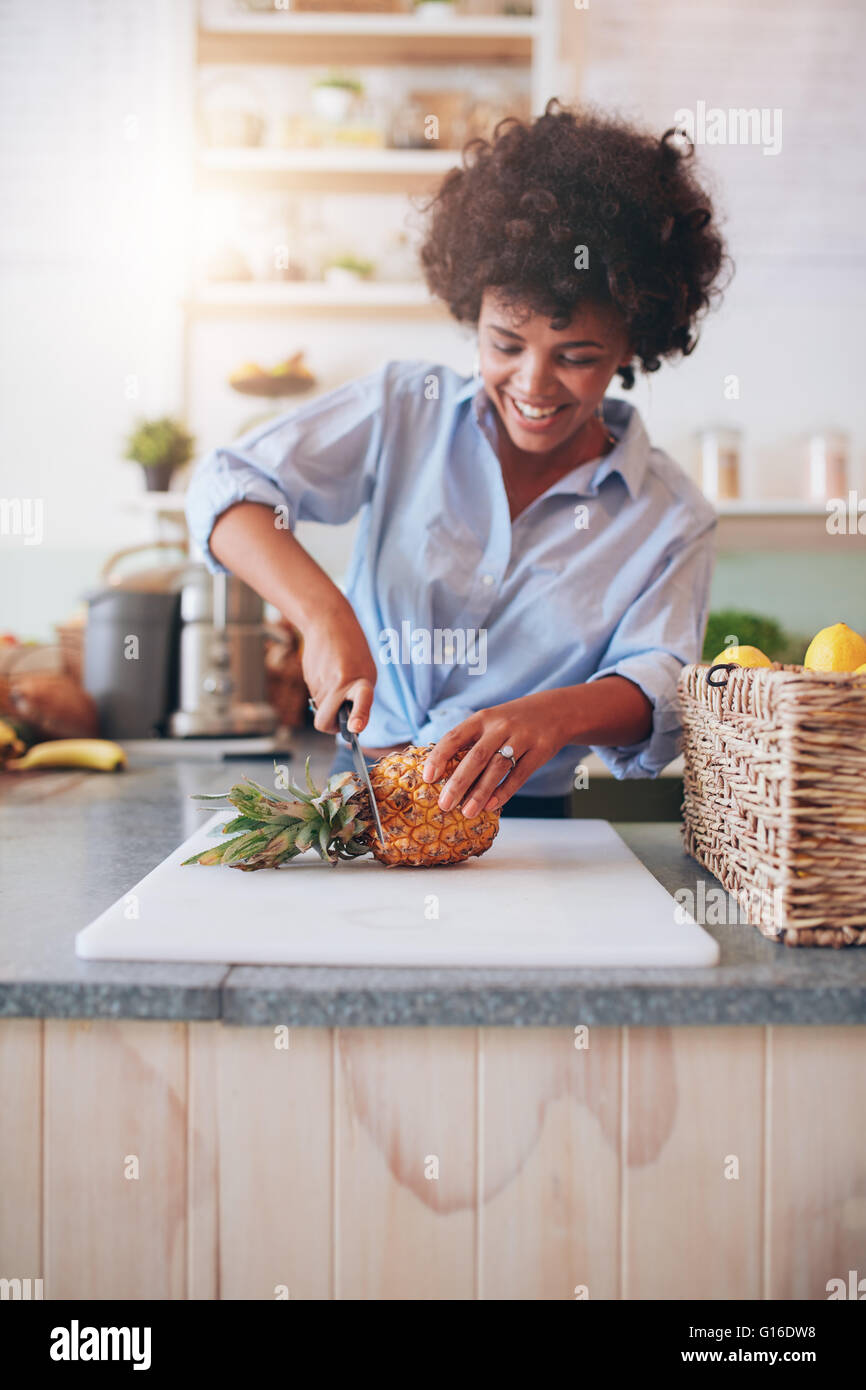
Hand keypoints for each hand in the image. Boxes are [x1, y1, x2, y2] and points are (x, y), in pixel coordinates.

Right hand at [302, 604, 376, 736]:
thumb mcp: (366, 672)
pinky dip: (322, 693)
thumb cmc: (352, 649)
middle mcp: (340, 684)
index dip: (358, 716)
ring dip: (328, 704)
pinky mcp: (309, 680)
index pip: (362, 700)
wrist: (327, 622)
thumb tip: (348, 722)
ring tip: (337, 681)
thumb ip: (360, 697)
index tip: (355, 728)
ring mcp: (321, 683)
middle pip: (325, 722)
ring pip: (320, 710)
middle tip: (342, 716)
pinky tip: (327, 674)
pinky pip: (315, 698)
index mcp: (361, 680)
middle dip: (330, 725)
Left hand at [421, 692, 570, 816]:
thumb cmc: (512, 722)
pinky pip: (520, 775)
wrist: (555, 711)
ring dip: (480, 792)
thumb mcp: (490, 722)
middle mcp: (500, 726)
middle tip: (444, 804)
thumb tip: (441, 772)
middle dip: (458, 782)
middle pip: (476, 756)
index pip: (455, 737)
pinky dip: (504, 791)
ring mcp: (522, 737)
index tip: (427, 777)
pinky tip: (492, 806)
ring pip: (498, 767)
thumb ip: (470, 741)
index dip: (439, 757)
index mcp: (482, 718)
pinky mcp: (540, 750)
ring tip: (466, 812)